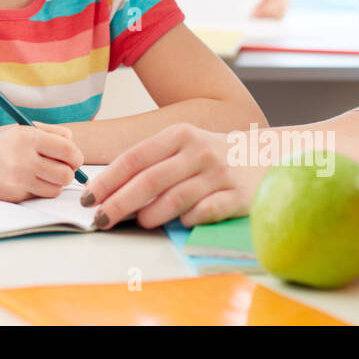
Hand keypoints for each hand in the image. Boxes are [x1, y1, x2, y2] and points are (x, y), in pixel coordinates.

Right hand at [0, 122, 83, 202]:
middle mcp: (24, 159)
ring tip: (42, 174)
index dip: (76, 156)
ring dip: (54, 183)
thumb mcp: (19, 129)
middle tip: (60, 168)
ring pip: (55, 189)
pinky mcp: (13, 195)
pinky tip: (25, 180)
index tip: (73, 159)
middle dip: (68, 173)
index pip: (68, 150)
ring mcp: (18, 180)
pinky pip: (38, 195)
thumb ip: (49, 132)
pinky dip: (38, 190)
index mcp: (28, 138)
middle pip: (65, 174)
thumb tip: (72, 141)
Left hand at [79, 123, 266, 228]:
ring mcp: (220, 174)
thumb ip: (154, 162)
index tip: (88, 197)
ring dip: (150, 215)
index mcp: (179, 135)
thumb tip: (111, 191)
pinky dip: (187, 221)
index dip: (108, 179)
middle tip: (100, 219)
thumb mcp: (185, 146)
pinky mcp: (239, 196)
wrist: (270, 155)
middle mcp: (198, 151)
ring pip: (174, 199)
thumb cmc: (215, 155)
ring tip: (139, 222)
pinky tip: (179, 223)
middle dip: (119, 203)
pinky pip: (205, 213)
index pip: (134, 158)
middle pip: (149, 181)